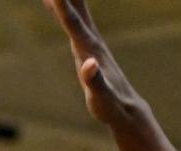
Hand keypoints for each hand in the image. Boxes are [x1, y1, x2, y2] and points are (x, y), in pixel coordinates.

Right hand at [42, 0, 145, 126]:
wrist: (126, 110)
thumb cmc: (112, 106)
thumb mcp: (102, 97)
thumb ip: (95, 81)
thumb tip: (89, 64)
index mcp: (90, 50)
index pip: (73, 23)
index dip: (62, 5)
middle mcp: (91, 40)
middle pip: (76, 7)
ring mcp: (90, 42)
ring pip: (76, 10)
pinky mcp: (89, 47)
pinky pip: (73, 20)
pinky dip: (63, 8)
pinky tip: (54, 3)